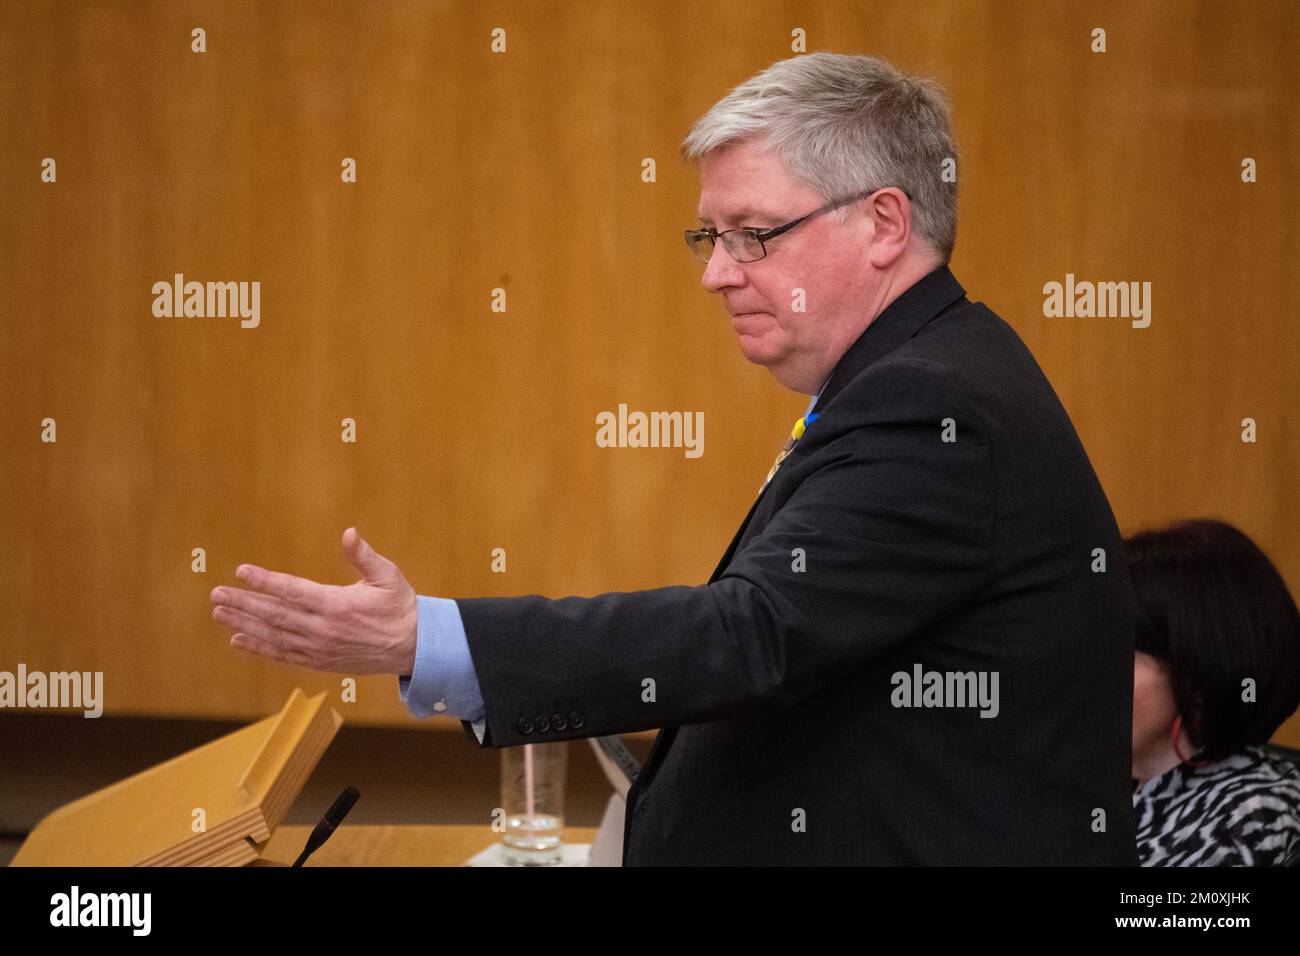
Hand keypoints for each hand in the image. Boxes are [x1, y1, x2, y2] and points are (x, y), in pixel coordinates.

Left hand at [210, 528, 417, 674]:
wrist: (414, 647)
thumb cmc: (400, 606)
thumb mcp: (388, 576)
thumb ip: (364, 556)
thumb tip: (349, 533)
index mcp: (337, 605)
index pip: (292, 591)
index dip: (265, 581)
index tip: (241, 571)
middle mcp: (323, 630)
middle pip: (274, 615)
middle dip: (243, 603)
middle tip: (217, 594)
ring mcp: (319, 649)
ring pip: (273, 636)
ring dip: (244, 623)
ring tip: (220, 613)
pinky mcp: (319, 662)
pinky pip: (282, 654)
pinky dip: (259, 647)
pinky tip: (239, 639)